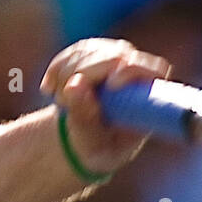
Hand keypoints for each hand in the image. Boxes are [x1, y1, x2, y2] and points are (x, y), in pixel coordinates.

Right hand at [40, 38, 172, 177]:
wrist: (85, 141)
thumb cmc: (99, 149)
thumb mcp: (92, 146)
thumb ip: (85, 119)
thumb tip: (73, 86)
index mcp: (146, 97)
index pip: (152, 70)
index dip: (134, 72)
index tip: (112, 85)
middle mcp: (134, 70)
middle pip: (114, 56)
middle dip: (85, 75)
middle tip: (63, 103)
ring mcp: (112, 57)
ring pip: (89, 52)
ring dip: (66, 76)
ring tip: (60, 104)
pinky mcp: (92, 53)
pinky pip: (71, 53)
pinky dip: (55, 71)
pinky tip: (48, 90)